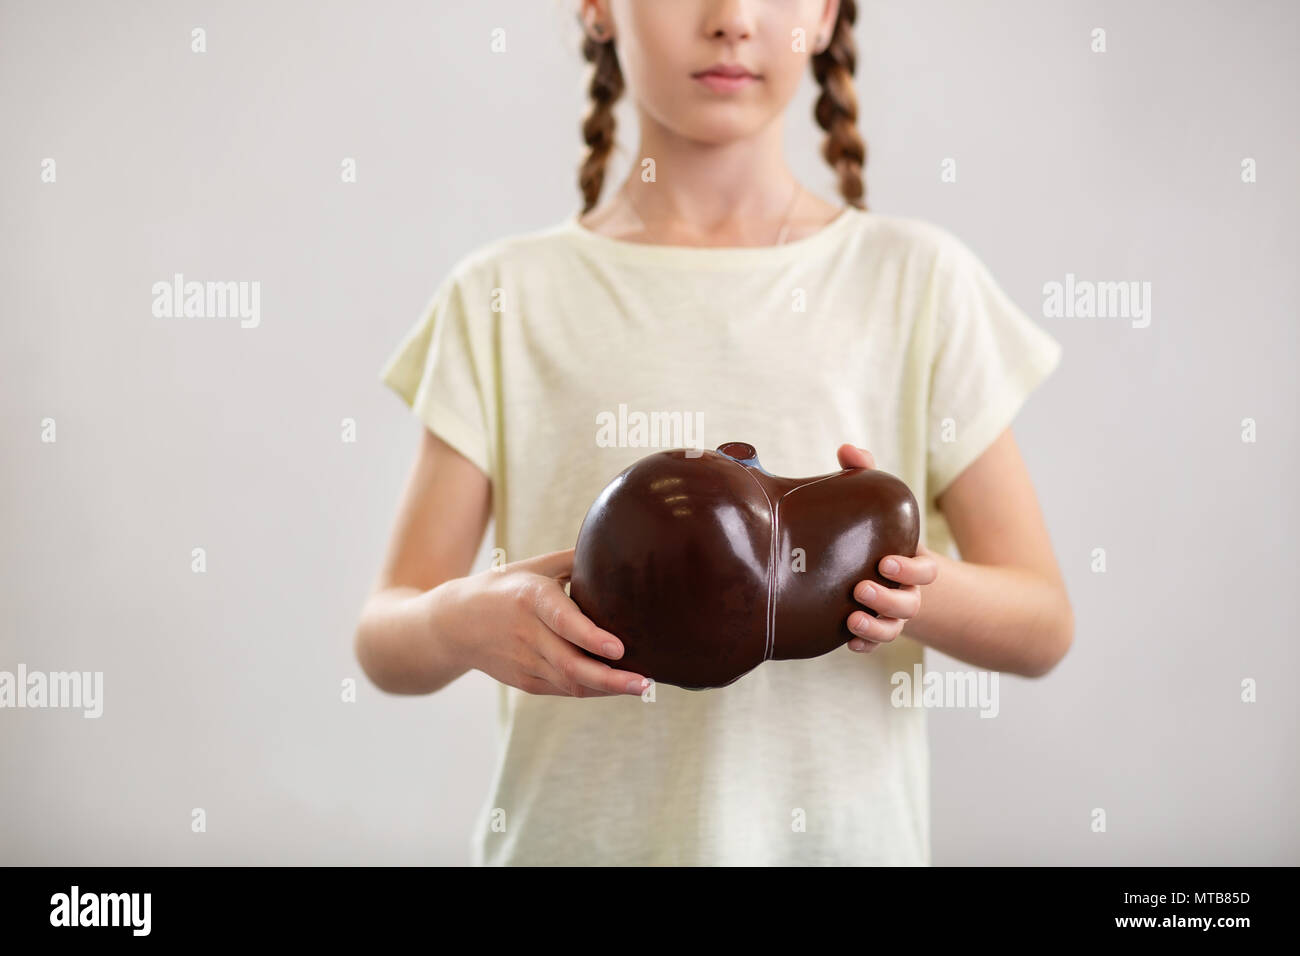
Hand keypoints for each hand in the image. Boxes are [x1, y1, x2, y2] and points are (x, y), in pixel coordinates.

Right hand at [436, 548, 649, 696]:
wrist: (454, 624)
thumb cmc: (504, 587)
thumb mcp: (534, 566)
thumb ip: (573, 560)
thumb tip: (617, 546)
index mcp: (530, 599)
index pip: (562, 621)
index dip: (591, 637)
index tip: (619, 648)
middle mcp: (527, 633)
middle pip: (570, 664)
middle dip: (610, 678)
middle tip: (644, 681)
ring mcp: (525, 661)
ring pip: (570, 683)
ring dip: (606, 689)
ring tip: (640, 686)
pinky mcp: (524, 681)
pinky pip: (563, 689)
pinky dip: (591, 690)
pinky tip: (616, 686)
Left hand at [836, 443, 938, 652]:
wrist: (880, 569)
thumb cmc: (877, 532)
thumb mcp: (878, 504)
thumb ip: (865, 475)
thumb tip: (847, 450)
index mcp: (911, 563)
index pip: (925, 573)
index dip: (910, 571)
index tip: (886, 561)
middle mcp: (905, 592)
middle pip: (909, 604)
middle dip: (888, 599)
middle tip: (862, 588)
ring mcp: (890, 614)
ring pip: (892, 629)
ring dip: (875, 627)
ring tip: (852, 618)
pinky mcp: (872, 629)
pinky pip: (873, 645)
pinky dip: (864, 645)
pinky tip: (848, 642)